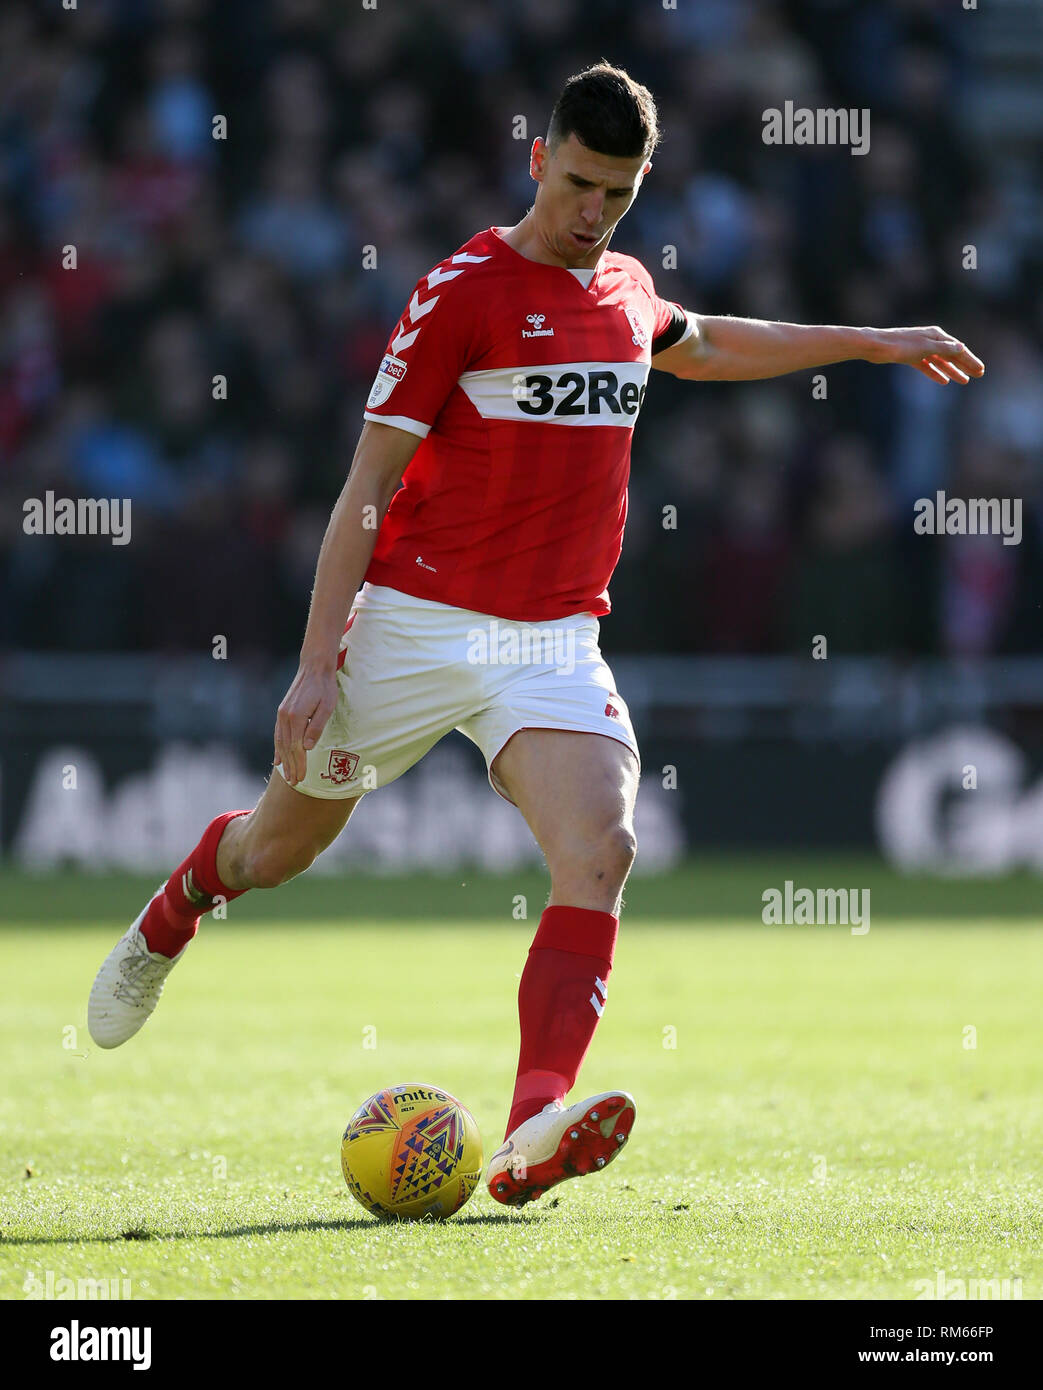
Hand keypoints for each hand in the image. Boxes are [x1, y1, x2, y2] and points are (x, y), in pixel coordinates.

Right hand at [274, 663, 337, 785]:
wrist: (314, 668)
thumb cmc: (325, 687)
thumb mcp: (327, 707)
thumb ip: (316, 727)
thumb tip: (306, 747)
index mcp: (296, 717)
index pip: (297, 748)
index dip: (299, 764)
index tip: (302, 778)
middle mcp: (285, 717)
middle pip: (287, 748)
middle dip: (291, 767)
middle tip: (294, 783)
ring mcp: (281, 714)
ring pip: (280, 743)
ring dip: (284, 761)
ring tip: (287, 776)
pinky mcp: (282, 712)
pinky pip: (278, 735)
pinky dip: (277, 749)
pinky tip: (277, 760)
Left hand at [865, 325, 984, 383]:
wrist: (876, 346)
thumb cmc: (900, 345)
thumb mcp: (925, 348)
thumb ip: (943, 349)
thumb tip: (961, 347)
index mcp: (936, 335)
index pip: (958, 349)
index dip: (970, 360)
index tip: (981, 370)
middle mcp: (930, 340)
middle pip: (952, 355)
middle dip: (965, 365)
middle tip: (979, 375)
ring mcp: (920, 349)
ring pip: (940, 362)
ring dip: (953, 371)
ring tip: (964, 381)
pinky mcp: (910, 357)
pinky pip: (927, 366)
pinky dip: (936, 373)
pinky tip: (943, 381)